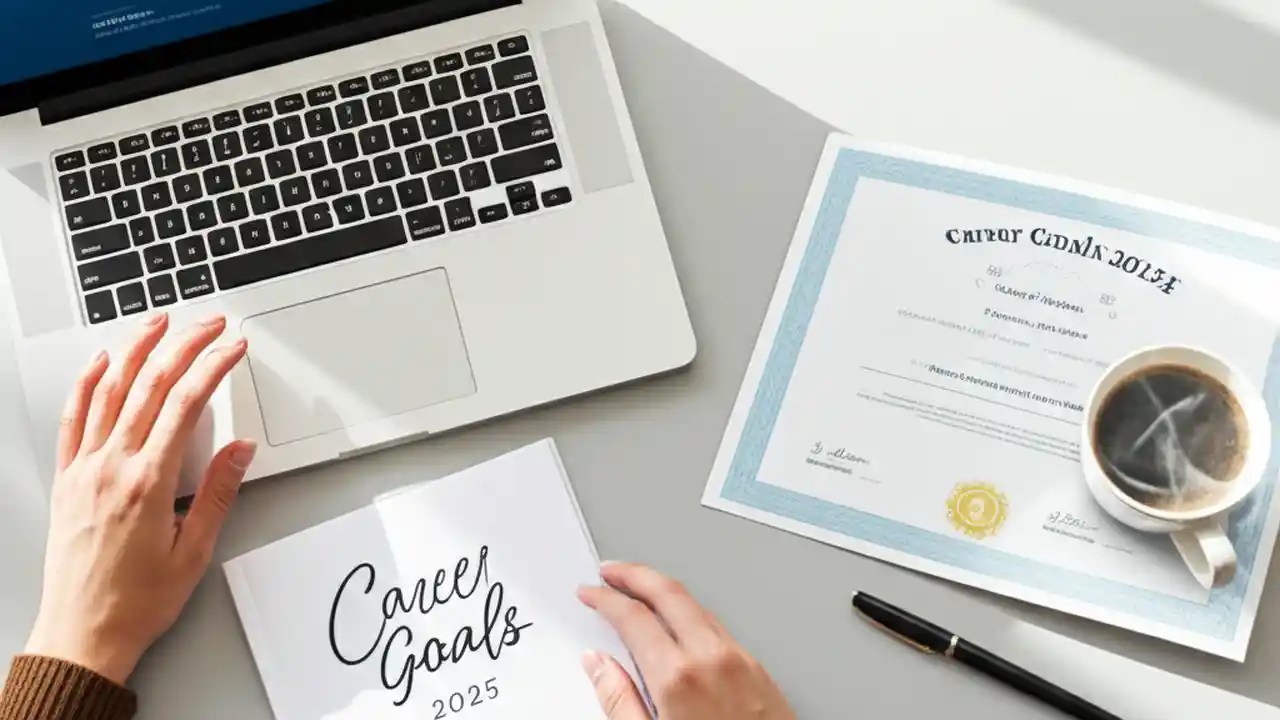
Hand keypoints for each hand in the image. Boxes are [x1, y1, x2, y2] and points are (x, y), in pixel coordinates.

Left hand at [24, 314, 253, 683]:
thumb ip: (219, 493)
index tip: (234, 348)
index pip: (186, 405)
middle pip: (151, 386)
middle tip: (210, 324)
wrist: (81, 635)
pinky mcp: (66, 479)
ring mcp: (84, 470)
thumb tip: (240, 449)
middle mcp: (111, 468)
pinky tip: (99, 363)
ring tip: (158, 323)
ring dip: (136, 349)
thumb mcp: (195, 552)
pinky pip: (73, 419)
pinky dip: (86, 384)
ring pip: (109, 391)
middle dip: (185, 346)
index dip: (214, 367)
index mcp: (148, 484)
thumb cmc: (136, 602)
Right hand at [578, 562, 794, 719]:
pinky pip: (718, 625)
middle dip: (634, 574)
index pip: (632, 617)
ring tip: (640, 589)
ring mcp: (740, 660)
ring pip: (696, 604)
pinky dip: (691, 611)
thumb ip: (618, 701)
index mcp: (678, 677)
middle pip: (668, 592)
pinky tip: (680, 621)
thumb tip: (597, 666)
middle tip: (611, 571)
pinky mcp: (759, 668)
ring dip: (664, 589)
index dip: (604, 599)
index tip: (589, 594)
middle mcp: (712, 658)